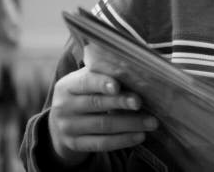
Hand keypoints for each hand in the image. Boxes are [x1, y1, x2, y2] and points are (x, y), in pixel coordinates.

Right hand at [47, 44, 158, 165]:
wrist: (61, 124)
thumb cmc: (85, 94)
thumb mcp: (87, 81)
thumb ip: (105, 74)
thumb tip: (137, 67)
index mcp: (67, 85)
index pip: (86, 82)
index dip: (102, 83)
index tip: (118, 86)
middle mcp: (64, 106)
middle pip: (96, 104)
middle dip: (121, 102)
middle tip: (140, 102)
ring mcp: (68, 128)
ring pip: (102, 126)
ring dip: (130, 124)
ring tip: (152, 122)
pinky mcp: (75, 145)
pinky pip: (101, 144)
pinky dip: (123, 140)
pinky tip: (140, 136)